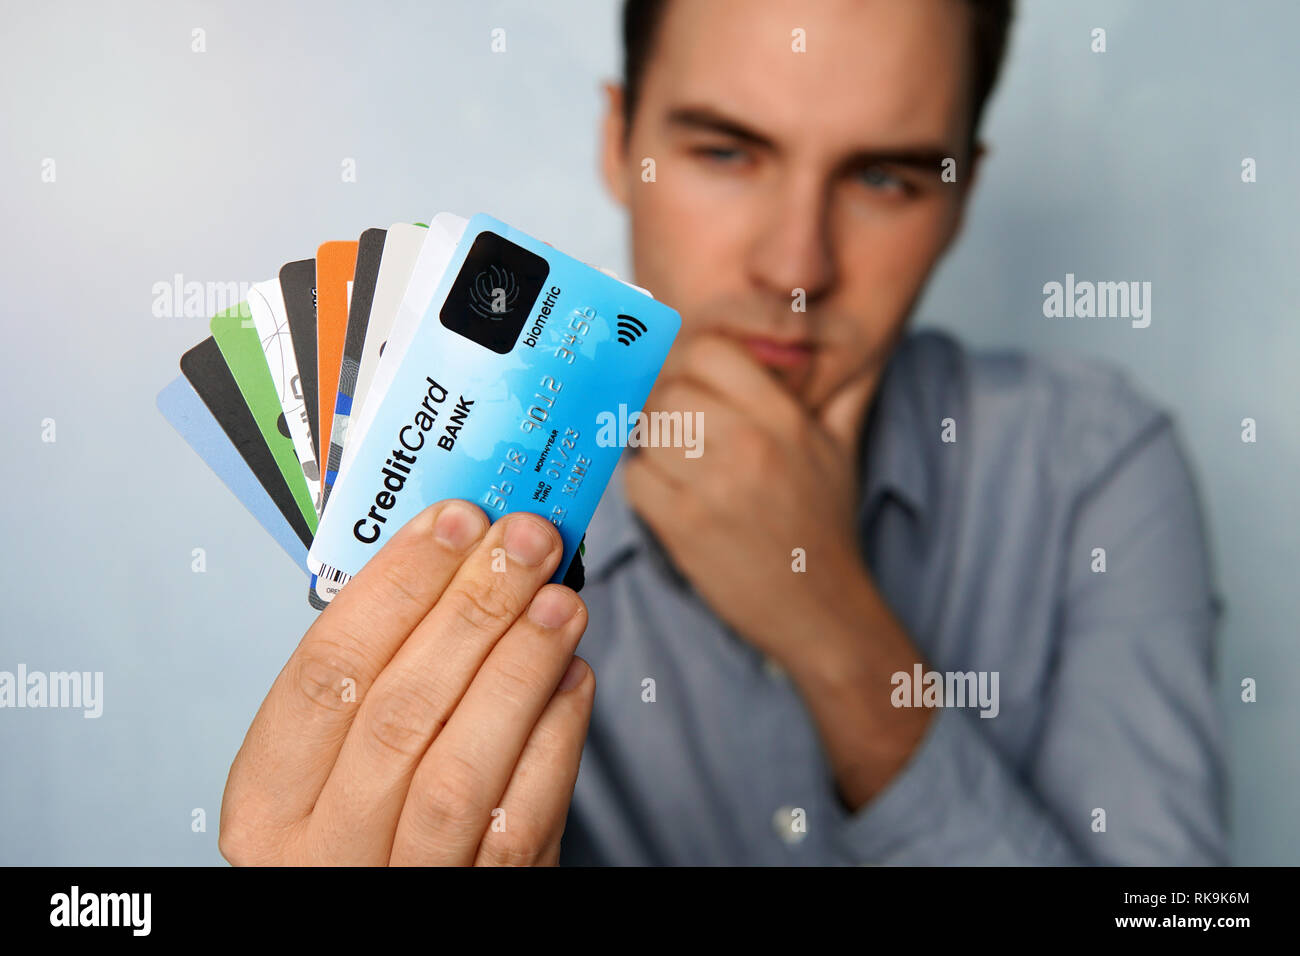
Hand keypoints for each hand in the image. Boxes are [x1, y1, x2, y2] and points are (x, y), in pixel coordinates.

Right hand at [219, 500, 593, 865]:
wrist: (401, 925)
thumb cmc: (366, 833)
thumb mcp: (334, 767)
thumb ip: (377, 680)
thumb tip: (456, 559)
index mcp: (268, 804)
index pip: (324, 673)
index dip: (395, 585)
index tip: (452, 522)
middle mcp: (323, 853)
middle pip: (399, 711)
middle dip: (471, 609)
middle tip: (523, 540)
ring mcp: (404, 884)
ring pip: (461, 768)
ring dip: (518, 666)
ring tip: (557, 599)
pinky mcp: (482, 900)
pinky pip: (519, 820)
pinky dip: (552, 738)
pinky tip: (570, 676)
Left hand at [626, 335, 933, 806]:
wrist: (822, 609)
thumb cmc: (826, 526)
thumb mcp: (842, 447)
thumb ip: (840, 386)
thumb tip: (842, 340)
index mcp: (785, 418)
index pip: (708, 350)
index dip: (690, 361)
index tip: (691, 382)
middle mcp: (747, 445)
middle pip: (669, 389)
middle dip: (666, 405)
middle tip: (678, 427)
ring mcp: (711, 487)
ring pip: (647, 432)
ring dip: (652, 445)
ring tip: (677, 463)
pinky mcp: (682, 526)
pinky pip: (635, 478)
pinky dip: (644, 482)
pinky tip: (670, 494)